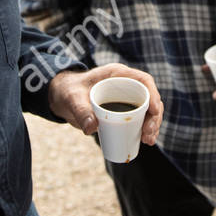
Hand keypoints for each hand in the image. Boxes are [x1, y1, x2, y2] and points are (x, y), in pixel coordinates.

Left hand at [47, 64, 162, 144]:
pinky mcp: (122, 110)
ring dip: (152, 125)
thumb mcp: (72, 99)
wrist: (61, 96)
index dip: (153, 94)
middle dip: (153, 116)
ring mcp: (125, 97)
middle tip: (147, 133)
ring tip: (147, 140)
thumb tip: (91, 128)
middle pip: (149, 97)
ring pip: (147, 109)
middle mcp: (125, 84)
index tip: (154, 111)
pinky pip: (139, 118)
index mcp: (117, 75)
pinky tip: (145, 141)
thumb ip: (81, 111)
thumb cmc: (67, 91)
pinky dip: (144, 129)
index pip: (143, 80)